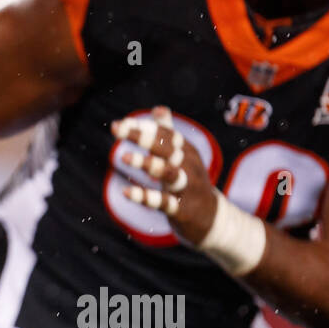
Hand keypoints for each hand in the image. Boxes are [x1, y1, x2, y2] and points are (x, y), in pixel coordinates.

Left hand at [110, 105, 218, 244]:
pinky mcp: (181, 209)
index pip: (165, 133)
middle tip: (116, 129)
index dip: (143, 127)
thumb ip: (168, 133)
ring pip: (169, 173)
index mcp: (186, 151)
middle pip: (167, 148)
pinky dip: (145, 197)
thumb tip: (159, 108)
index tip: (120, 123)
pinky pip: (163, 202)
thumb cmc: (191, 181)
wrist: (212, 218)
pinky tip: (125, 191)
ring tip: (124, 157)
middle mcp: (188, 166)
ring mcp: (187, 188)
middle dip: (142, 137)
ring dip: (147, 164)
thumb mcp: (183, 156)